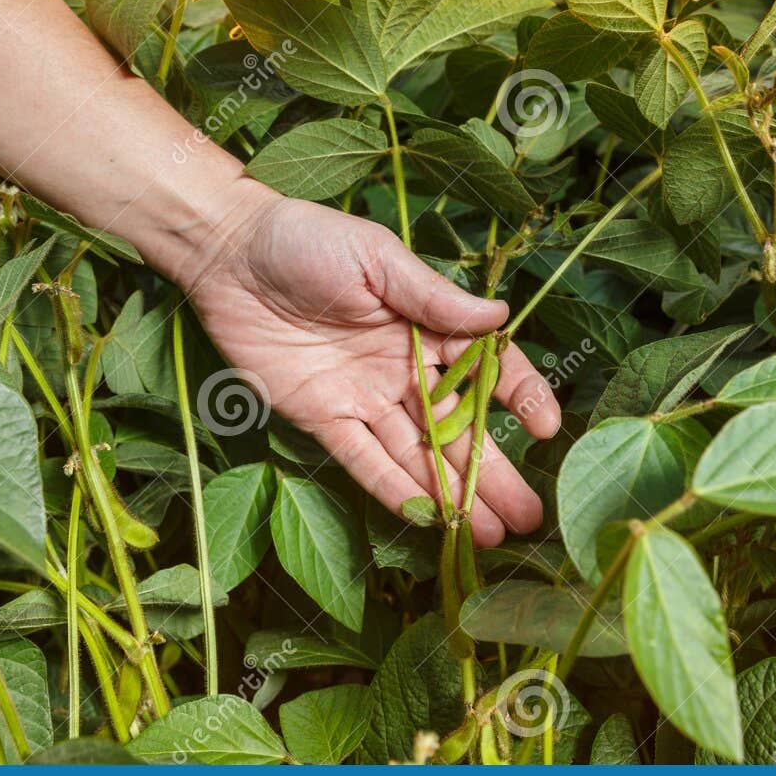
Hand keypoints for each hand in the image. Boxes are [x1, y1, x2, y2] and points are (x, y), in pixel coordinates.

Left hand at [184, 191, 561, 546]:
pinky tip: (429, 519)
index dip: (519, 397)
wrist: (229, 254)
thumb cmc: (308, 239)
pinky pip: (362, 459)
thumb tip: (501, 315)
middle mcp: (403, 367)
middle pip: (458, 427)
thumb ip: (434, 296)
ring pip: (418, 454)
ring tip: (492, 536)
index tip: (546, 429)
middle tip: (529, 516)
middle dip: (493, 473)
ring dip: (453, 495)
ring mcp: (364, 396)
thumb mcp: (378, 258)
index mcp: (426, 324)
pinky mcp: (321, 418)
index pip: (487, 366)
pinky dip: (393, 489)